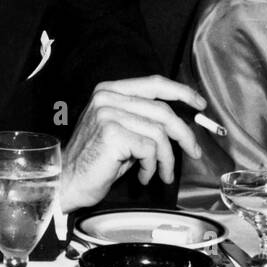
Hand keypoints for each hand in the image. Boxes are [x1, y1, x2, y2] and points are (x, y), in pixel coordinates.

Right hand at [60, 76, 205, 211]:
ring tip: (163, 173)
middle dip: (184, 134)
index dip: (181, 92)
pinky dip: (152, 166)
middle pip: (162, 111)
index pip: (155, 84)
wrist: (66, 182)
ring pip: (159, 133)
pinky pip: (149, 149)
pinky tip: (143, 176)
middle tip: (195, 151)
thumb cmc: (96, 162)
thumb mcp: (122, 132)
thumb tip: (180, 123)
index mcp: (110, 91)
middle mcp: (108, 98)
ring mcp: (109, 113)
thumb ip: (145, 120)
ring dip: (167, 158)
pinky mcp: (112, 133)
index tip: (200, 103)